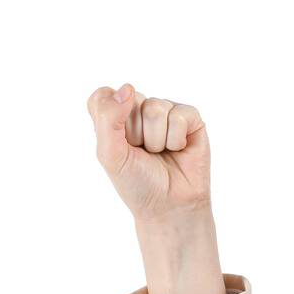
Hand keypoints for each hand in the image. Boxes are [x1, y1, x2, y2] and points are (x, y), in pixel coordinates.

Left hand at [89, 84, 225, 293]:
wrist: (170, 206)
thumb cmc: (137, 183)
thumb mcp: (110, 155)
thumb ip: (108, 119)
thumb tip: (128, 88)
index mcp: (114, 118)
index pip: (102, 96)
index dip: (109, 119)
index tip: (118, 144)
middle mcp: (140, 110)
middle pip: (130, 101)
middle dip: (134, 134)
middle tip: (142, 153)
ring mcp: (166, 111)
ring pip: (156, 109)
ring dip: (156, 140)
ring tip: (160, 154)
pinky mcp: (190, 117)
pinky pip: (179, 115)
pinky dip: (176, 139)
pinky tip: (178, 150)